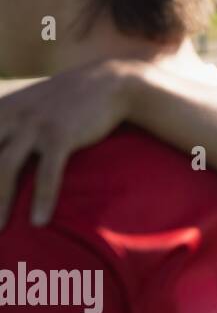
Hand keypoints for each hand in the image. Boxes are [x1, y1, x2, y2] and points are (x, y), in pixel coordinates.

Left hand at [0, 60, 139, 226]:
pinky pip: (47, 173)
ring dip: (0, 203)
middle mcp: (10, 116)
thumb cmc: (67, 100)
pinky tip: (39, 222)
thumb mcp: (27, 104)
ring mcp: (35, 125)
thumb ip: (6, 122)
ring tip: (0, 230)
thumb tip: (4, 155)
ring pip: (5, 169)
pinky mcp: (60, 135)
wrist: (110, 82)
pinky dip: (42, 199)